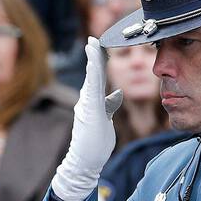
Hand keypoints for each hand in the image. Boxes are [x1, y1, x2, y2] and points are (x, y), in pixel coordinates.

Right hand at [49, 37, 122, 200]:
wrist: (85, 162)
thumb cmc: (95, 144)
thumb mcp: (106, 120)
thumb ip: (109, 105)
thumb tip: (115, 94)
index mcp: (93, 101)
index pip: (98, 77)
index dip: (99, 61)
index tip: (99, 46)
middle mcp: (87, 100)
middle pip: (93, 73)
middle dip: (93, 54)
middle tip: (93, 38)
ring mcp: (87, 105)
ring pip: (91, 77)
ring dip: (92, 60)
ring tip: (92, 43)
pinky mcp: (89, 110)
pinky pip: (92, 88)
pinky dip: (93, 73)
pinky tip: (95, 63)